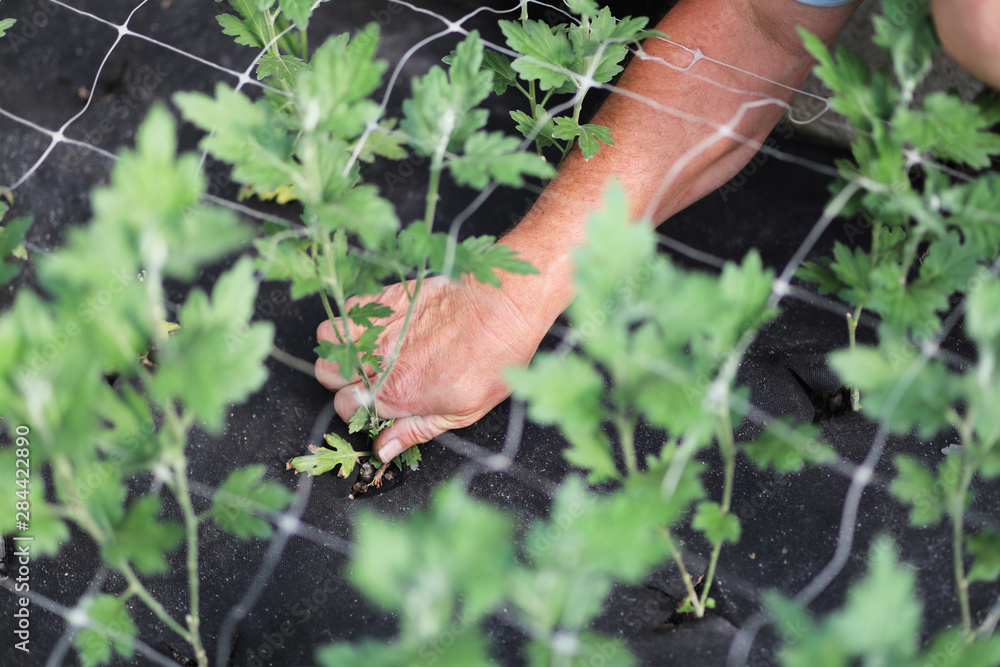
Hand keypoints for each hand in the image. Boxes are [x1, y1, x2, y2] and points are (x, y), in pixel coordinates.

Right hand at [315, 272, 549, 462]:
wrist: (504, 309)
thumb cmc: (492, 360)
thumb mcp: (462, 413)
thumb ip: (415, 431)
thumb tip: (383, 449)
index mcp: (397, 393)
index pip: (345, 407)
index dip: (354, 411)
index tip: (371, 407)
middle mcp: (381, 359)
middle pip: (328, 374)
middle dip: (340, 381)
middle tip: (365, 381)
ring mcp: (381, 326)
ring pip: (328, 340)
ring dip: (339, 349)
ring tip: (362, 354)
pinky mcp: (388, 299)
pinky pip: (349, 309)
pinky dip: (353, 319)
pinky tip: (375, 328)